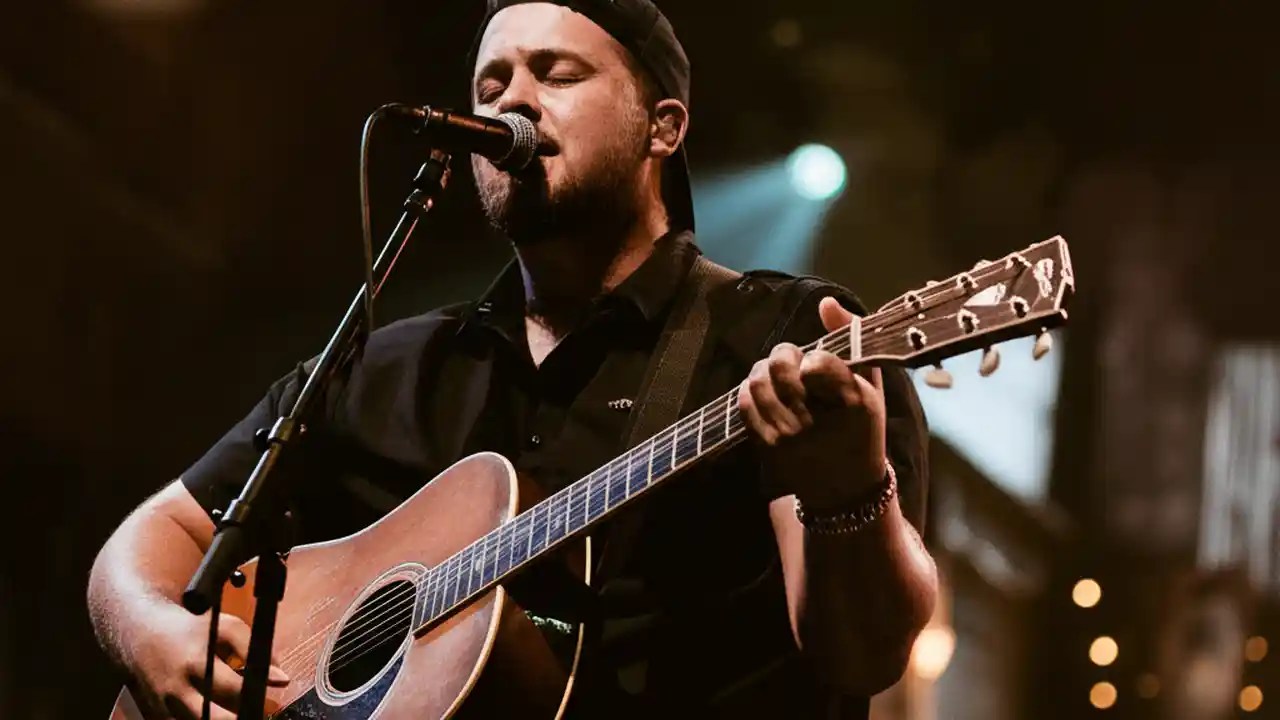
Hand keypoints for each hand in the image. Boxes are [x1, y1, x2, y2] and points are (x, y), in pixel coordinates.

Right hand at [126, 601, 288, 719]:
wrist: (139, 634)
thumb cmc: (190, 630)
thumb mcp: (224, 627)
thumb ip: (253, 649)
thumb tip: (280, 679)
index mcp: (196, 662)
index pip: (235, 689)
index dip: (258, 694)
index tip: (273, 692)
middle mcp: (177, 689)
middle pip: (216, 719)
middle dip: (242, 717)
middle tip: (258, 711)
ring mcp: (163, 708)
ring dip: (223, 719)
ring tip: (238, 711)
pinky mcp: (154, 717)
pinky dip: (201, 719)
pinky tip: (214, 710)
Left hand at [738, 296, 886, 509]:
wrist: (845, 486)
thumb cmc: (861, 427)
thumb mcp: (870, 383)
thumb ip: (851, 338)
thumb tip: (826, 301)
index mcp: (853, 402)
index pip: (817, 363)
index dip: (812, 358)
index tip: (816, 365)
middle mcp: (819, 420)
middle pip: (780, 366)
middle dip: (783, 356)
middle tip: (792, 363)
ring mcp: (789, 435)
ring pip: (757, 381)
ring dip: (764, 371)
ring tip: (777, 378)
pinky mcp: (767, 447)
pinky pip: (744, 405)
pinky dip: (750, 391)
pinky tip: (765, 395)